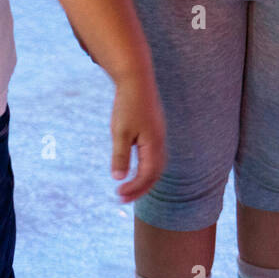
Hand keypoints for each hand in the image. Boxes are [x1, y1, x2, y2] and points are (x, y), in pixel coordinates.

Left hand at [111, 72, 165, 203]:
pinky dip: (145, 169)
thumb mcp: (120, 132)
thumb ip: (120, 156)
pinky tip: (134, 170)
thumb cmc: (127, 104)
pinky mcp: (154, 132)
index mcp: (153, 145)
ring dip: (143, 181)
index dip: (134, 188)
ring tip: (128, 190)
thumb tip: (118, 178)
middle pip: (154, 174)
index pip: (147, 175)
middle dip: (139, 189)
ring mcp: (159, 137)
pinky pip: (153, 157)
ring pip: (156, 166)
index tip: (118, 194)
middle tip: (122, 199)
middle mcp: (160, 143)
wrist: (136, 79)